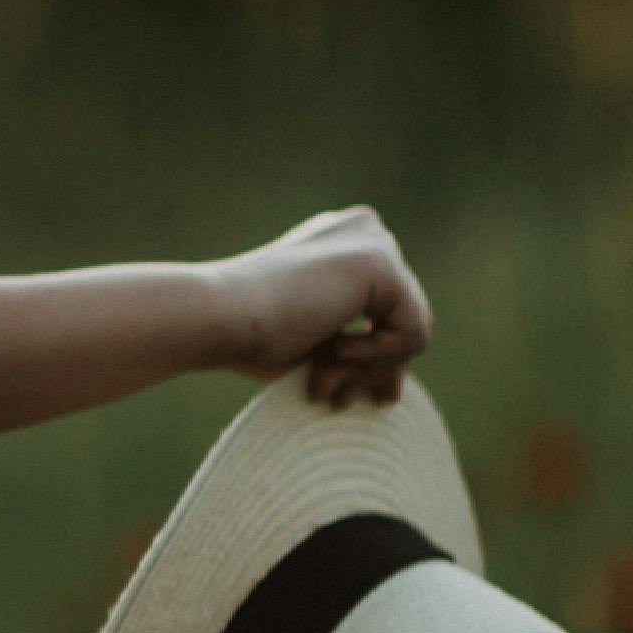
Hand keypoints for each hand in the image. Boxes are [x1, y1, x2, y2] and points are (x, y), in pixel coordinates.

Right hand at [211, 206, 432, 407]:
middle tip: (334, 400)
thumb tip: (394, 386)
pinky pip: (412, 333)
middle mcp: (365, 232)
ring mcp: (376, 242)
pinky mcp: (382, 263)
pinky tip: (331, 352)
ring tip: (324, 383)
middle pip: (406, 320)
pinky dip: (375, 359)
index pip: (389, 311)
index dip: (371, 360)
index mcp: (344, 243)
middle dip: (372, 370)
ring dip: (369, 370)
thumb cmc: (249, 335)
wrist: (218, 316)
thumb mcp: (314, 344)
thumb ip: (353, 349)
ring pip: (414, 331)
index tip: (338, 394)